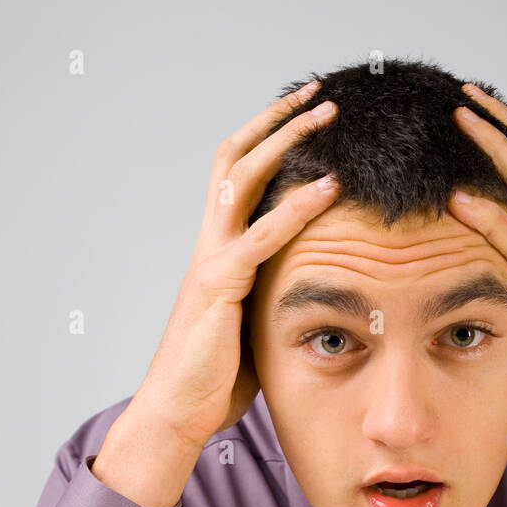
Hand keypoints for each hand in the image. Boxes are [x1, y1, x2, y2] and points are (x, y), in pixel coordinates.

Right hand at [130, 83, 340, 451]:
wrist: (177, 412)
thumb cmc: (215, 378)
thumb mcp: (254, 325)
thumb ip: (275, 294)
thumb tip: (315, 289)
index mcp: (218, 250)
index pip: (239, 175)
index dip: (269, 140)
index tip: (306, 116)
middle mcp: (210, 244)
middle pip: (238, 158)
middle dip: (279, 121)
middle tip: (320, 94)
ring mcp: (212, 260)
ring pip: (244, 178)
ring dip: (288, 141)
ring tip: (327, 116)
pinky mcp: (219, 286)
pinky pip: (261, 236)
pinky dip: (296, 207)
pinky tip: (329, 187)